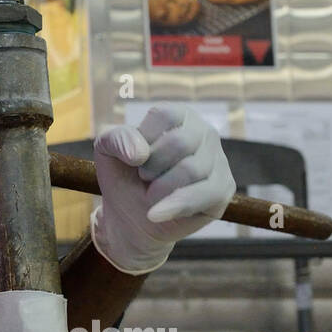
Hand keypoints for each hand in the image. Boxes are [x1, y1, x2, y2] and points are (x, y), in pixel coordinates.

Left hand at [89, 103, 235, 273]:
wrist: (131, 216)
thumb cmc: (123, 175)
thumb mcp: (108, 150)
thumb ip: (118, 139)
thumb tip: (140, 153)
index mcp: (178, 115)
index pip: (164, 115)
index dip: (143, 139)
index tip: (134, 157)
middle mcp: (204, 132)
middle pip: (181, 143)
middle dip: (151, 167)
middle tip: (142, 177)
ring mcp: (218, 160)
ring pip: (192, 170)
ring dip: (160, 189)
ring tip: (150, 194)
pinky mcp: (223, 189)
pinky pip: (206, 195)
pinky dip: (174, 206)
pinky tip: (155, 214)